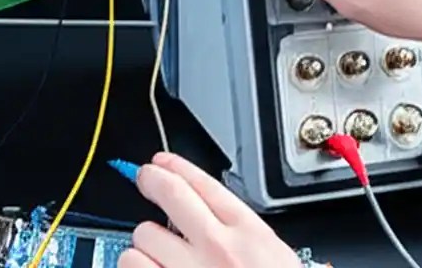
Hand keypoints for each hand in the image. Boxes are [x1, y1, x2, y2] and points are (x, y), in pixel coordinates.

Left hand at [119, 153, 299, 267]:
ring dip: (144, 247)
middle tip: (145, 181)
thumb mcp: (280, 264)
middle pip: (166, 194)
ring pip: (141, 237)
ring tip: (159, 259)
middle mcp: (216, 248)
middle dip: (150, 183)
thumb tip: (207, 218)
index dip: (176, 166)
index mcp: (251, 237)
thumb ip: (246, 241)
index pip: (204, 183)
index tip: (161, 163)